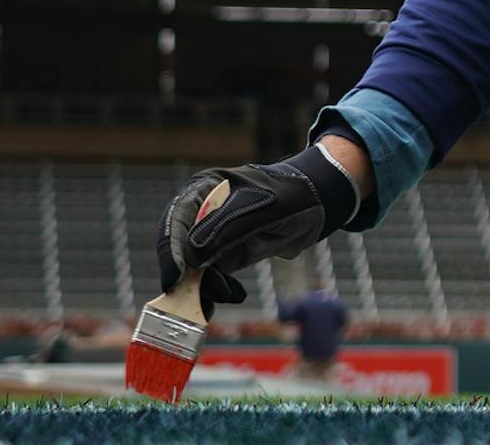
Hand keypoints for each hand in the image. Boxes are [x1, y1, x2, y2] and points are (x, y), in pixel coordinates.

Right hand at [156, 146, 361, 315]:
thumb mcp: (263, 209)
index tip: (173, 280)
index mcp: (206, 189)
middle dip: (187, 277)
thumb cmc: (292, 196)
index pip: (176, 220)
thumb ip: (226, 228)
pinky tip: (235, 294)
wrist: (318, 205)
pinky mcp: (223, 255)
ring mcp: (211, 236)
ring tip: (229, 294)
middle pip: (180, 249)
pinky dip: (218, 290)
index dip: (171, 251)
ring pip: (193, 269)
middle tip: (196, 301)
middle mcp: (202, 213)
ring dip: (206, 288)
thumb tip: (191, 256)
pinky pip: (210, 278)